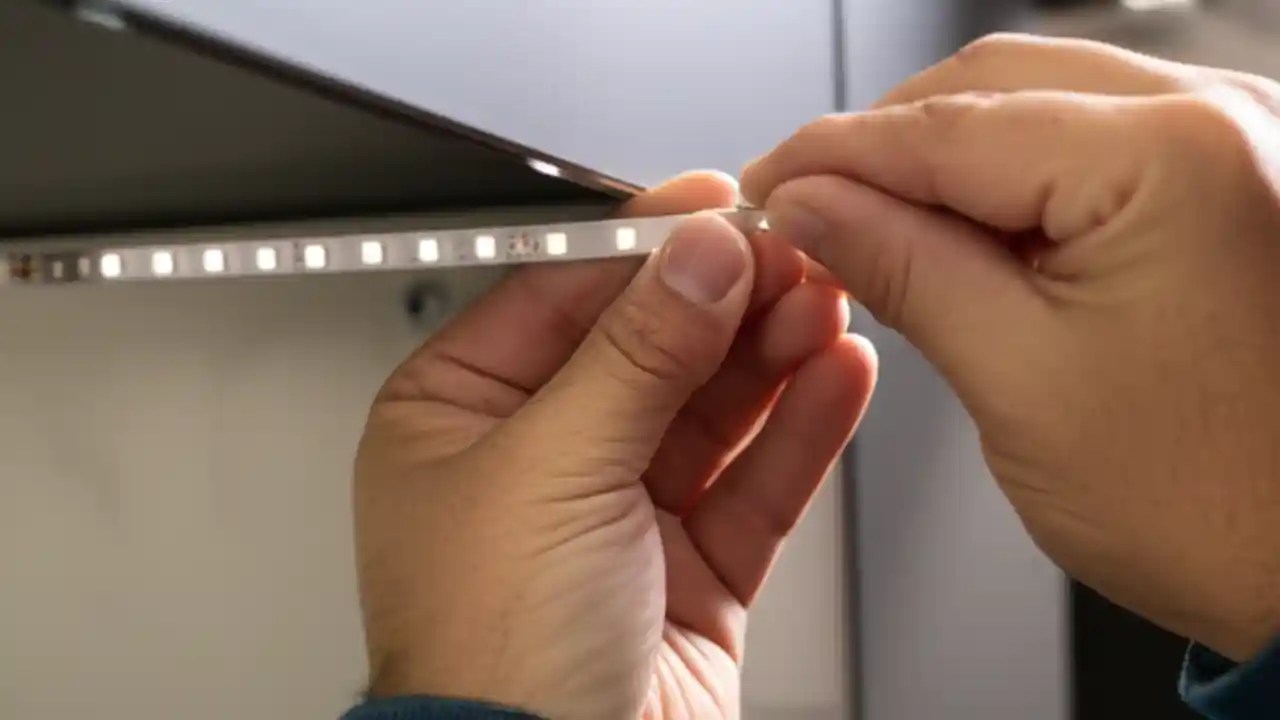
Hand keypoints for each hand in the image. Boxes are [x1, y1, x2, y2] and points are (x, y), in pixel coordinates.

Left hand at [353, 172, 876, 718]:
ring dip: (770, 355)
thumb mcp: (552, 471)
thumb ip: (634, 355)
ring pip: (709, 411)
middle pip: (645, 349)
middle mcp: (536, 464)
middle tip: (790, 255)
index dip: (642, 248)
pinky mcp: (692, 572)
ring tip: (826, 303)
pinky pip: (752, 483)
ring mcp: (620, 520)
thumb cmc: (488, 663)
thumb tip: (695, 257)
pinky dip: (797, 431)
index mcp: (458, 421)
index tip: (714, 208)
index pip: (561, 300)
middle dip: (722, 301)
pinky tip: (837, 378)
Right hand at [742, 34, 1279, 661]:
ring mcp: (1236, 145)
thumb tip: (812, 208)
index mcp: (1174, 159)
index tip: (768, 187)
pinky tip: (957, 231)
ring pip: (1035, 105)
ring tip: (871, 230)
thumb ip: (904, 269)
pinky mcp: (1229, 183)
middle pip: (989, 87)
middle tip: (807, 210)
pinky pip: (1088, 142)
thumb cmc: (1220, 506)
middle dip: (882, 149)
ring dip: (940, 161)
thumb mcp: (1019, 382)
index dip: (833, 156)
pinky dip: (1007, 179)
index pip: (946, 126)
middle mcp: (1222, 122)